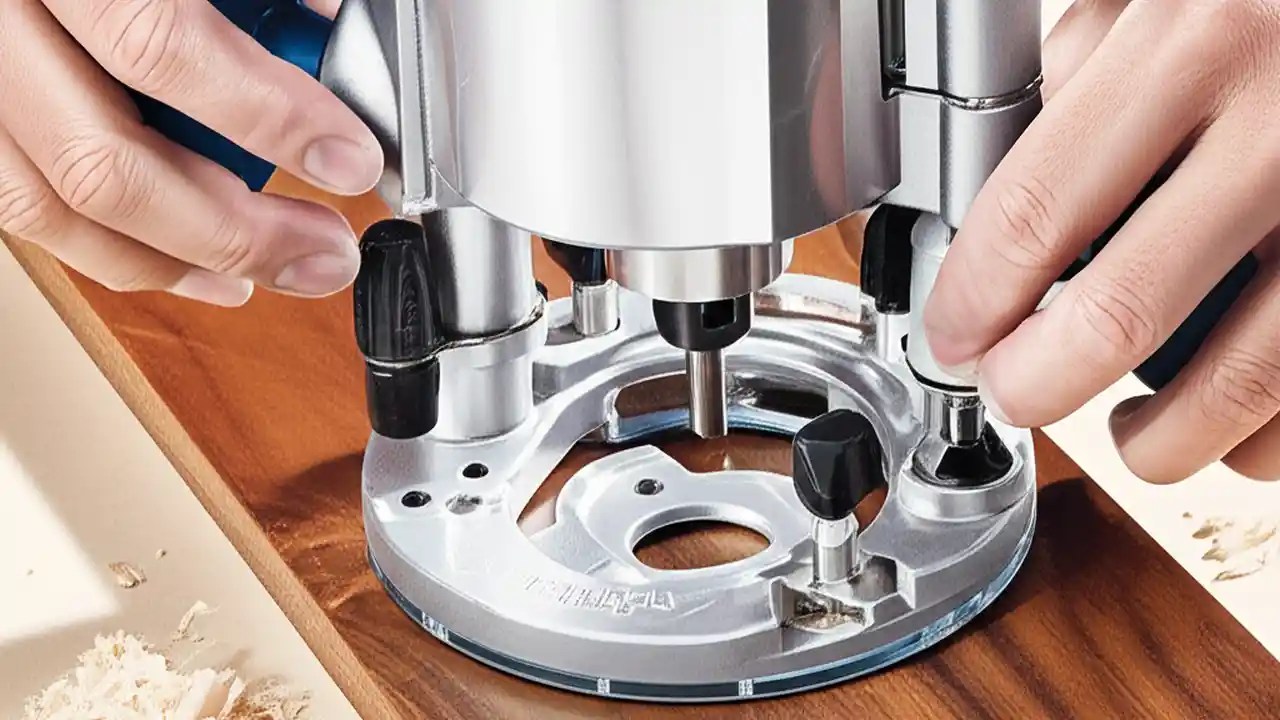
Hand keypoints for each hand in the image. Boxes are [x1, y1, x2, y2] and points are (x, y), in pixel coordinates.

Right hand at [0, 0, 379, 305]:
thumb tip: (328, 19)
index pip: (158, 44)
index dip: (268, 116)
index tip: (350, 158)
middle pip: (101, 164)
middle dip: (233, 231)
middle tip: (324, 251)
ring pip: (49, 207)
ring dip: (171, 262)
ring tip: (264, 278)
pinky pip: (20, 203)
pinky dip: (109, 248)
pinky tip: (181, 260)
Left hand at [924, 0, 1279, 481]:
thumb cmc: (1279, 9)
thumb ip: (1093, 64)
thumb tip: (1003, 174)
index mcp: (1198, 43)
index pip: (1035, 212)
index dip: (974, 299)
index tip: (955, 336)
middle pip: (1115, 317)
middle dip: (1034, 384)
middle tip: (1011, 393)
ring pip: (1236, 386)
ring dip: (1153, 440)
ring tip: (1126, 432)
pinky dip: (1258, 439)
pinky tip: (1228, 420)